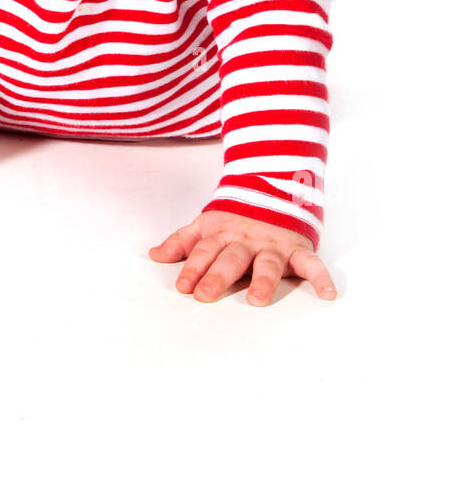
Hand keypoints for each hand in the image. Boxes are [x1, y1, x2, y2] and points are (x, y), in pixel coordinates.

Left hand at [149, 208, 336, 305]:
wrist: (273, 184)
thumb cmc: (236, 215)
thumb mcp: (206, 223)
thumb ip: (182, 241)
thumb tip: (155, 255)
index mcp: (223, 234)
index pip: (204, 251)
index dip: (192, 268)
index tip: (183, 286)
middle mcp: (247, 240)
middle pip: (231, 258)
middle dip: (217, 276)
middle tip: (205, 294)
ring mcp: (273, 244)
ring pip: (268, 263)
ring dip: (263, 280)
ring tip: (256, 299)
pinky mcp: (297, 247)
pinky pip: (311, 263)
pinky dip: (321, 277)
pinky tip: (327, 294)